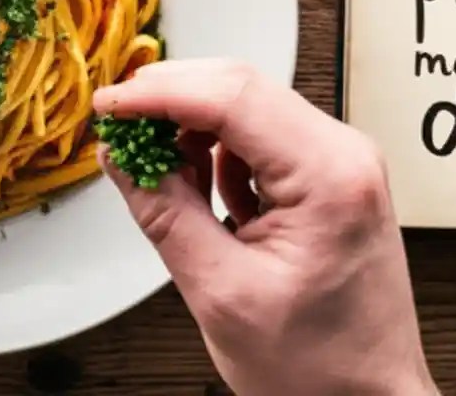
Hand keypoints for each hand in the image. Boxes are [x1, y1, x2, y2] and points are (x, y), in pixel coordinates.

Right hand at [93, 60, 438, 395]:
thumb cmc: (320, 367)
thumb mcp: (222, 293)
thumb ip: (166, 214)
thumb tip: (123, 159)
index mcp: (329, 177)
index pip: (232, 98)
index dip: (160, 93)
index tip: (110, 106)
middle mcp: (346, 155)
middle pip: (242, 88)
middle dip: (172, 101)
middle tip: (119, 130)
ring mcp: (342, 162)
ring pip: (250, 108)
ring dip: (193, 126)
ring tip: (157, 171)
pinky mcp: (331, 177)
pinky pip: (264, 137)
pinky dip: (220, 150)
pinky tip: (198, 186)